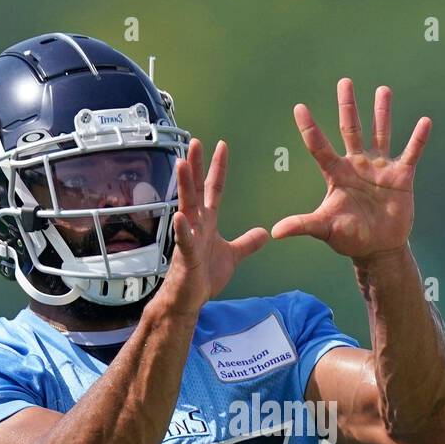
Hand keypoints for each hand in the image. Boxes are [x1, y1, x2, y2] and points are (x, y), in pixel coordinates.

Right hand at [162, 138, 269, 309]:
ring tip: (182, 165)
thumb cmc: (203, 277)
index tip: (222, 146)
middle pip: (197, 190)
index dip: (218, 168)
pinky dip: (182, 230)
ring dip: (184, 187)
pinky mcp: (185, 257)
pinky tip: (180, 217)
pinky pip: (183, 241)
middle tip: (196, 143)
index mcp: (207, 222)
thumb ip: (247, 243)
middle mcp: (196, 225)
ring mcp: (189, 239)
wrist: (189, 300)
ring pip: (186, 208)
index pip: (214, 189)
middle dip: (197, 166)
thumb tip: (264, 233)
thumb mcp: (232, 256)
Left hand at [271, 79, 430, 261]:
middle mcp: (357, 165)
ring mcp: (380, 168)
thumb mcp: (324, 229)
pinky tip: (425, 122)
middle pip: (350, 130)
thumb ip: (302, 225)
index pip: (319, 147)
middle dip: (348, 106)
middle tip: (344, 82)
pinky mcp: (401, 176)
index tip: (299, 107)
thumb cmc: (349, 238)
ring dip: (382, 113)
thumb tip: (275, 232)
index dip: (309, 128)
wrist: (378, 248)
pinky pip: (411, 153)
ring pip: (380, 134)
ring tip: (383, 90)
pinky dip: (418, 139)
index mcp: (336, 174)